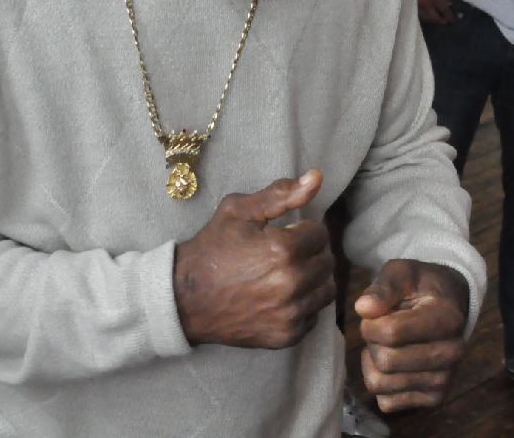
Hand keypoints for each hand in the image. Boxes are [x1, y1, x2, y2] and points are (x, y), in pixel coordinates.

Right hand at [173, 170, 335, 348]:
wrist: (185, 297)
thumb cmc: (213, 248)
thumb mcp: (239, 211)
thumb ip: (281, 193)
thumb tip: (317, 177)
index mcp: (285, 250)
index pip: (321, 233)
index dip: (303, 230)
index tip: (284, 235)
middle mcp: (292, 284)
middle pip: (328, 261)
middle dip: (311, 253)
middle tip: (285, 255)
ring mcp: (290, 314)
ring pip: (327, 290)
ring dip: (313, 279)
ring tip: (288, 274)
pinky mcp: (286, 336)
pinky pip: (314, 316)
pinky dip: (304, 306)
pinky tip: (281, 297)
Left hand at [355, 260, 469, 412]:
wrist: (448, 305)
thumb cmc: (420, 286)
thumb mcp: (401, 273)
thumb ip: (382, 288)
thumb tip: (363, 308)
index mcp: (447, 319)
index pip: (392, 333)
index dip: (370, 323)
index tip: (373, 313)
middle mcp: (452, 354)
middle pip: (386, 361)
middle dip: (372, 342)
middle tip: (381, 328)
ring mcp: (445, 380)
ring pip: (381, 384)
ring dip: (374, 362)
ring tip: (387, 344)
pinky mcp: (434, 399)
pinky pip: (386, 403)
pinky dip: (380, 383)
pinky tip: (392, 364)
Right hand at [413, 0, 456, 25]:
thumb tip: (449, 6)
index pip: (445, 11)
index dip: (450, 17)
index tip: (453, 21)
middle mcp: (426, 5)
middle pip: (435, 18)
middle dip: (442, 21)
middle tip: (446, 21)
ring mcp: (416, 6)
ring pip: (425, 19)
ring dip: (432, 20)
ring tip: (436, 19)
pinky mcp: (409, 6)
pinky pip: (418, 15)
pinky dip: (424, 17)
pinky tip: (427, 16)